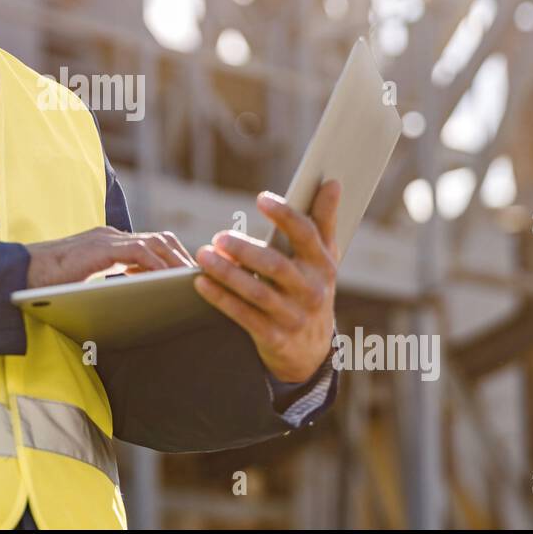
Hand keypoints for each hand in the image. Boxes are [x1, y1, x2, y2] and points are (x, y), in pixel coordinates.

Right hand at [25, 227, 194, 289]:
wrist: (16, 274)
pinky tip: (169, 281)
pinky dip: (157, 266)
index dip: (174, 257)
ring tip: (192, 282)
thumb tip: (129, 299)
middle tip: (201, 279)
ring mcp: (105, 240)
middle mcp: (110, 236)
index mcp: (108, 243)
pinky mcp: (99, 248)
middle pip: (160, 240)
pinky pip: (138, 253)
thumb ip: (107, 281)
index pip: (151, 244)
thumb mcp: (85, 281)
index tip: (190, 275)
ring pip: (154, 243)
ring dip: (176, 262)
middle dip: (183, 258)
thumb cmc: (45, 284)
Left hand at [194, 181, 340, 383]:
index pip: (306, 235)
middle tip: (218, 237)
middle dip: (245, 250)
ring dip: (227, 273)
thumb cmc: (311, 288)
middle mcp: (311, 290)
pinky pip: (244, 317)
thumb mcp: (323, 258)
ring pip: (257, 293)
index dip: (285, 216)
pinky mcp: (274, 337)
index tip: (261, 199)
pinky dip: (221, 299)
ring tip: (203, 255)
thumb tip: (332, 182)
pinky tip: (201, 283)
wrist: (311, 351)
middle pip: (276, 266)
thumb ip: (324, 220)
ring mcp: (293, 316)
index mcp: (322, 265)